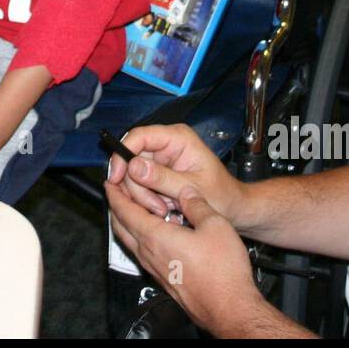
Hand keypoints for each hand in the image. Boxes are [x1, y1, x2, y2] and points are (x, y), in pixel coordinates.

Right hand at [106, 124, 245, 228]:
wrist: (232, 208)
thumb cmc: (221, 196)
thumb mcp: (192, 188)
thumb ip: (162, 178)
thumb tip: (133, 166)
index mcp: (178, 138)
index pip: (139, 136)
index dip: (123, 155)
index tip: (116, 177)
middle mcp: (166, 144)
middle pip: (131, 159)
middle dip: (138, 186)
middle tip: (156, 207)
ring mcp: (160, 159)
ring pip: (132, 175)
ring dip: (142, 197)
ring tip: (164, 211)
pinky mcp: (156, 174)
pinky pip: (138, 185)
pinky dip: (145, 201)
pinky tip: (162, 209)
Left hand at [106, 180, 261, 335]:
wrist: (229, 308)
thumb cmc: (223, 273)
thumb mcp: (215, 226)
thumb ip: (197, 205)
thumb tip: (187, 192)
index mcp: (156, 238)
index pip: (125, 212)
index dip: (115, 194)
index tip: (111, 182)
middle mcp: (149, 254)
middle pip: (121, 227)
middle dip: (116, 207)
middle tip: (117, 193)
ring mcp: (155, 269)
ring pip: (131, 241)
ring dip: (127, 223)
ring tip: (135, 209)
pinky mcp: (164, 279)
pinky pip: (143, 253)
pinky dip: (141, 238)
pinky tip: (157, 234)